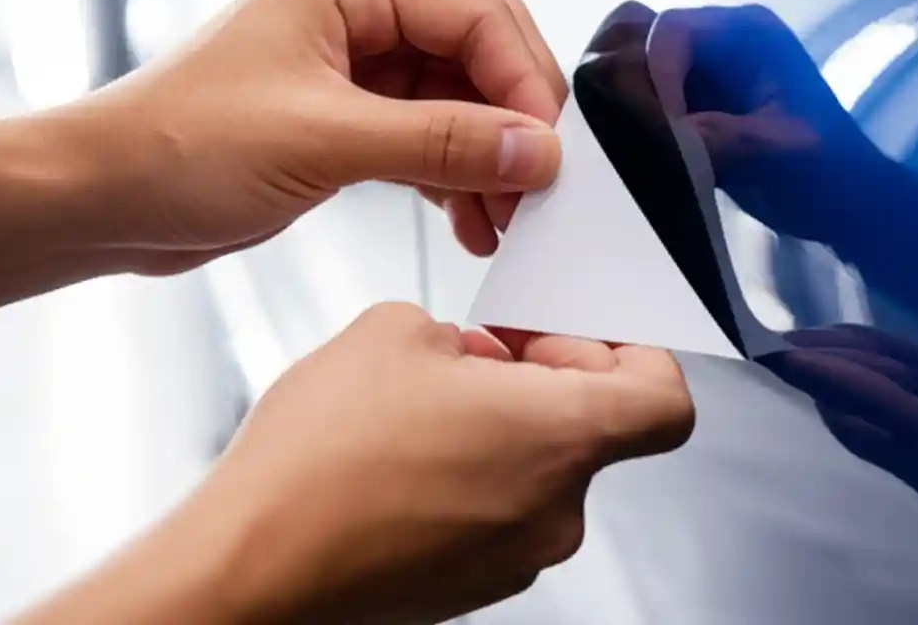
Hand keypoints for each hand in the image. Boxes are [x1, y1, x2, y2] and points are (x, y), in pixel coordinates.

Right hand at [19, 303, 693, 623]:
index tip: (576, 337)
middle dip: (545, 380)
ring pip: (542, 471)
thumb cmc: (320, 461)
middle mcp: (555, 509)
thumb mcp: (393, 332)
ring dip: (504, 428)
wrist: (252, 566)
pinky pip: (502, 512)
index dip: (632, 354)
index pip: (665, 399)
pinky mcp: (476, 585)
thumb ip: (462, 334)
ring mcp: (518, 557)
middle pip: (595, 429)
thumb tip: (475, 358)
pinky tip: (406, 455)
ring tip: (426, 405)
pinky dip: (475, 476)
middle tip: (483, 354)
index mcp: (561, 437)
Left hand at [42, 0, 565, 270]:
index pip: (477, 19)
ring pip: (459, 108)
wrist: (104, 200)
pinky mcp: (347, 123)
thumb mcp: (325, 140)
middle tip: (539, 189)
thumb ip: (440, 142)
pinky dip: (455, 182)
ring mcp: (354, 73)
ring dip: (488, 163)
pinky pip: (429, 143)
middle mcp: (358, 20)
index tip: (550, 152)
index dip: (524, 85)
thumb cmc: (178, 146)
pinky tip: (472, 223)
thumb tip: (534, 150)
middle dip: (513, 128)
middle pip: (478, 61)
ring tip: (507, 220)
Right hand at [647, 5, 890, 245]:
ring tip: (627, 144)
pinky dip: (625, 120)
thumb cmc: (825, 172)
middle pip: (637, 33)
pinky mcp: (686, 101)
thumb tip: (654, 138)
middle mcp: (715, 37)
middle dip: (624, 81)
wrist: (842, 204)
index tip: (654, 133)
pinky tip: (632, 152)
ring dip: (620, 100)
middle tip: (627, 134)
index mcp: (745, 32)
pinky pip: (638, 96)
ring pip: (629, 62)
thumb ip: (717, 139)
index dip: (649, 79)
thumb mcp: (776, 153)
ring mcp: (697, 68)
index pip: (668, 32)